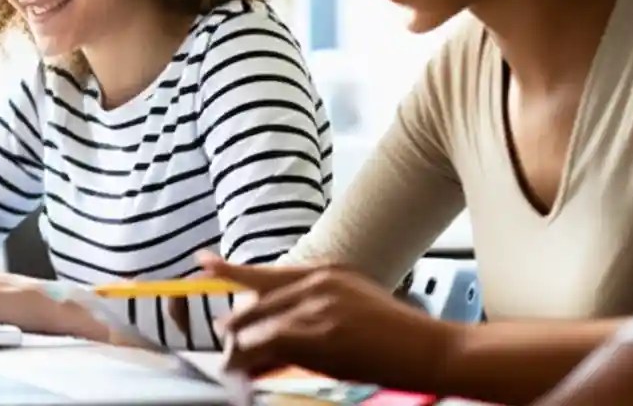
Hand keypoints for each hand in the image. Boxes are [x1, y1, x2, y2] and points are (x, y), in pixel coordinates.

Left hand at [199, 253, 454, 389]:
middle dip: (237, 326)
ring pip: (257, 325)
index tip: (204, 263)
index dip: (231, 268)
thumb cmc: (396, 334)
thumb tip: (277, 328)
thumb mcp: (354, 302)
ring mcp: (317, 306)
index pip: (268, 270)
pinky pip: (270, 344)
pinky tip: (246, 370)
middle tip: (226, 343)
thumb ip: (315, 305)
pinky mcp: (319, 334)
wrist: (428, 348)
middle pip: (256, 300)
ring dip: (242, 349)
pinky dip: (253, 359)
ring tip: (234, 364)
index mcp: (327, 271)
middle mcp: (318, 282)